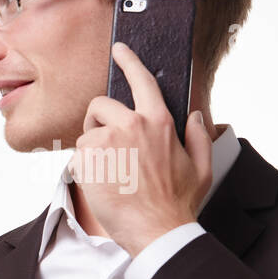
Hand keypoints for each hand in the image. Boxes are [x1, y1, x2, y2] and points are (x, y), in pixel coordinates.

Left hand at [74, 41, 212, 257]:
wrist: (155, 229)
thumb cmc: (177, 202)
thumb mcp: (200, 166)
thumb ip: (198, 136)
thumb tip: (193, 116)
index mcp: (159, 121)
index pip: (142, 81)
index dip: (129, 61)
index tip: (119, 49)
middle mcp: (130, 125)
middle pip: (100, 105)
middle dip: (98, 120)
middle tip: (106, 143)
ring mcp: (105, 142)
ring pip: (86, 135)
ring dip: (92, 151)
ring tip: (110, 174)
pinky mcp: (86, 161)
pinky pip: (76, 158)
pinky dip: (83, 170)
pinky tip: (102, 185)